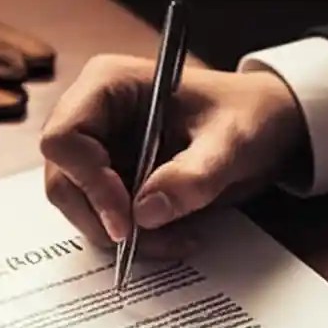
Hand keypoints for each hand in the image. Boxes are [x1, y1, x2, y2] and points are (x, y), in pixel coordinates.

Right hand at [40, 55, 303, 257]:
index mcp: (108, 85)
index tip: (126, 221)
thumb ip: (193, 176)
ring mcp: (97, 149)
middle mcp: (91, 115)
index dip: (88, 182)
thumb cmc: (248, 116)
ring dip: (120, 235)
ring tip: (174, 240)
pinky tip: (171, 236)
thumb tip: (145, 213)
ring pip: (79, 206)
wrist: (264, 127)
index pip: (64, 139)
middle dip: (103, 219)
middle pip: (63, 180)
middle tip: (149, 241)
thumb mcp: (232, 143)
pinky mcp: (109, 179)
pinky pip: (101, 217)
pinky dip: (132, 238)